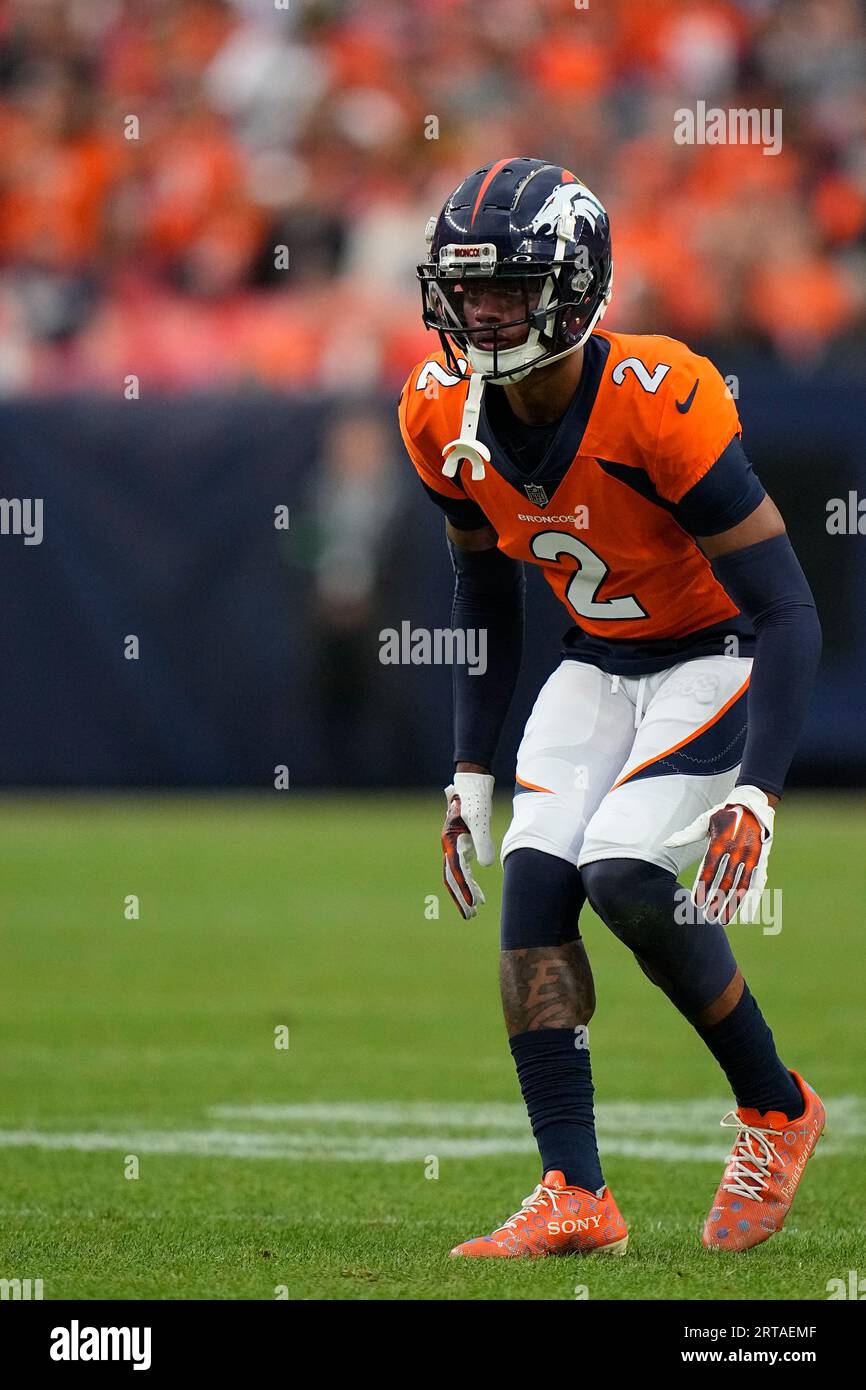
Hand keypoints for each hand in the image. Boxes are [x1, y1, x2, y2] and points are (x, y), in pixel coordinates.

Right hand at [441, 772, 494, 918]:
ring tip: (474, 911)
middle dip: (461, 898)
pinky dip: (470, 883)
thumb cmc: (474, 801)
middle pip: (452, 879)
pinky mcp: (461, 847)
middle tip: (470, 916)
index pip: (456, 872)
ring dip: (465, 893)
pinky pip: (463, 871)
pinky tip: (479, 895)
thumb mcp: (480, 820)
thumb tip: (486, 867)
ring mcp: (454, 848)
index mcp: (450, 842)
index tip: (473, 904)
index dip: (464, 889)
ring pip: (457, 877)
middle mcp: (449, 848)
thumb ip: (482, 841)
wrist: (469, 787)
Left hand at [663, 785, 774, 925]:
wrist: (753, 804)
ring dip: (733, 905)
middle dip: (716, 900)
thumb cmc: (723, 814)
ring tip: (723, 920)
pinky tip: (748, 916)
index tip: (695, 902)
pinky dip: (754, 901)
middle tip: (707, 917)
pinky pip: (758, 884)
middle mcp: (737, 851)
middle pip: (725, 881)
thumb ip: (687, 835)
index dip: (703, 887)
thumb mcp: (704, 821)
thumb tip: (666, 843)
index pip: (710, 869)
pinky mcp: (761, 860)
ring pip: (742, 885)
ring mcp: (751, 857)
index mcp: (721, 842)